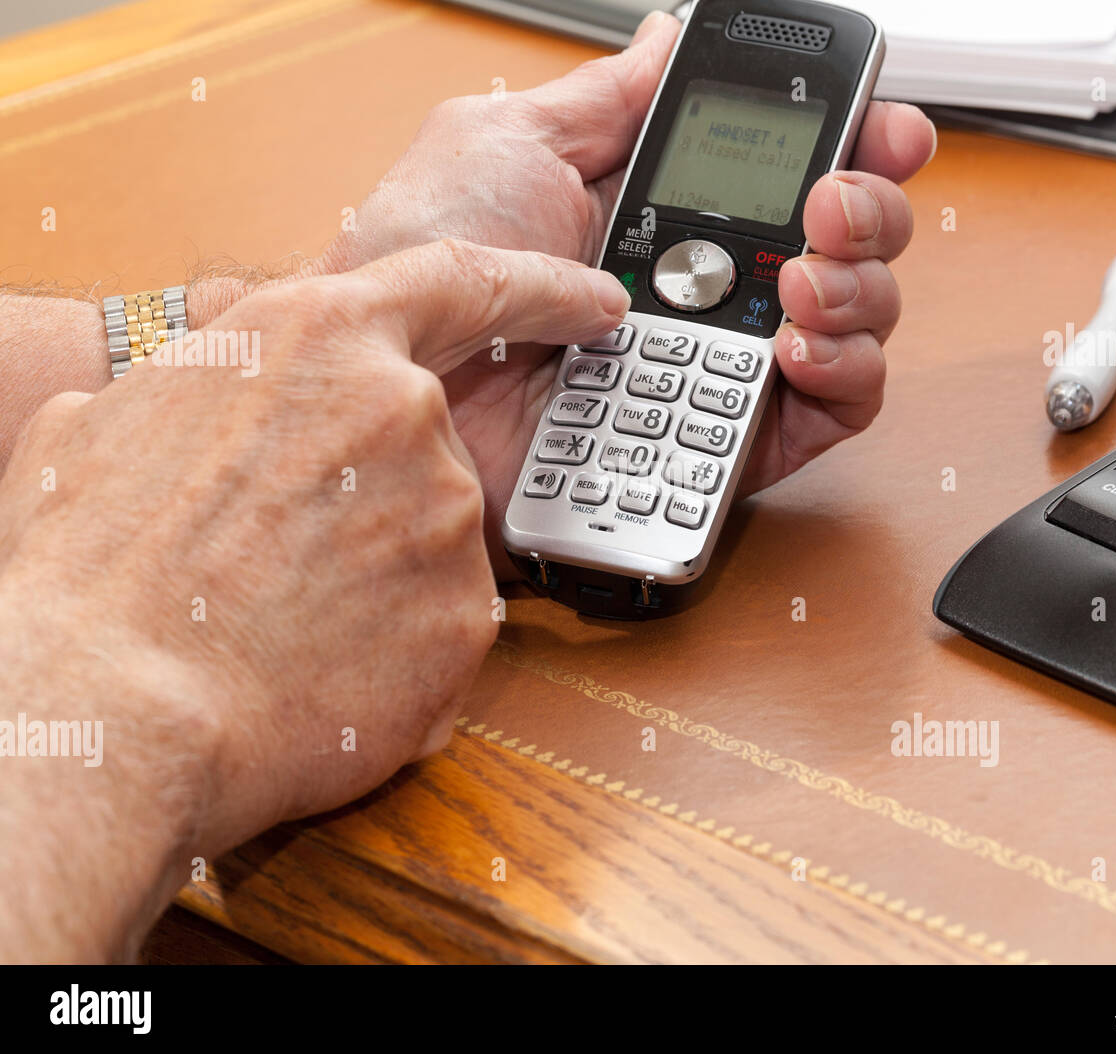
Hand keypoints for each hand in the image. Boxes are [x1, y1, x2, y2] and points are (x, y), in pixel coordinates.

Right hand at [0, 241, 627, 960]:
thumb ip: (202, 391)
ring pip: (435, 539)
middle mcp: (405, 412)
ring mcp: (449, 515)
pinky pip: (444, 619)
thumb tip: (200, 409)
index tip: (599, 304)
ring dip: (378, 574)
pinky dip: (397, 641)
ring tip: (281, 617)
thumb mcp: (113, 422)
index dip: (542, 290)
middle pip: (430, 444)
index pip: (466, 282)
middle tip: (289, 554)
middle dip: (375, 496)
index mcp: (318, 337)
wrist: (116, 708)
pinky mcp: (470, 614)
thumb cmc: (93, 569)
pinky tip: (322, 663)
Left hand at [317, 13, 935, 575]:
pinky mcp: (723, 444)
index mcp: (666, 211)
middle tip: (827, 208)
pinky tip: (794, 351)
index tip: (884, 127)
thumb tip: (668, 39)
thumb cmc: (424, 259)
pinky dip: (842, 377)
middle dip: (868, 212)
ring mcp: (719, 365)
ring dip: (859, 290)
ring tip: (801, 285)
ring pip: (856, 324)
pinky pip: (826, 414)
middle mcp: (706, 285)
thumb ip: (609, 99)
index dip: (856, 144)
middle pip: (848, 243)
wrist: (395, 376)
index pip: (794, 173)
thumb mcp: (513, 141)